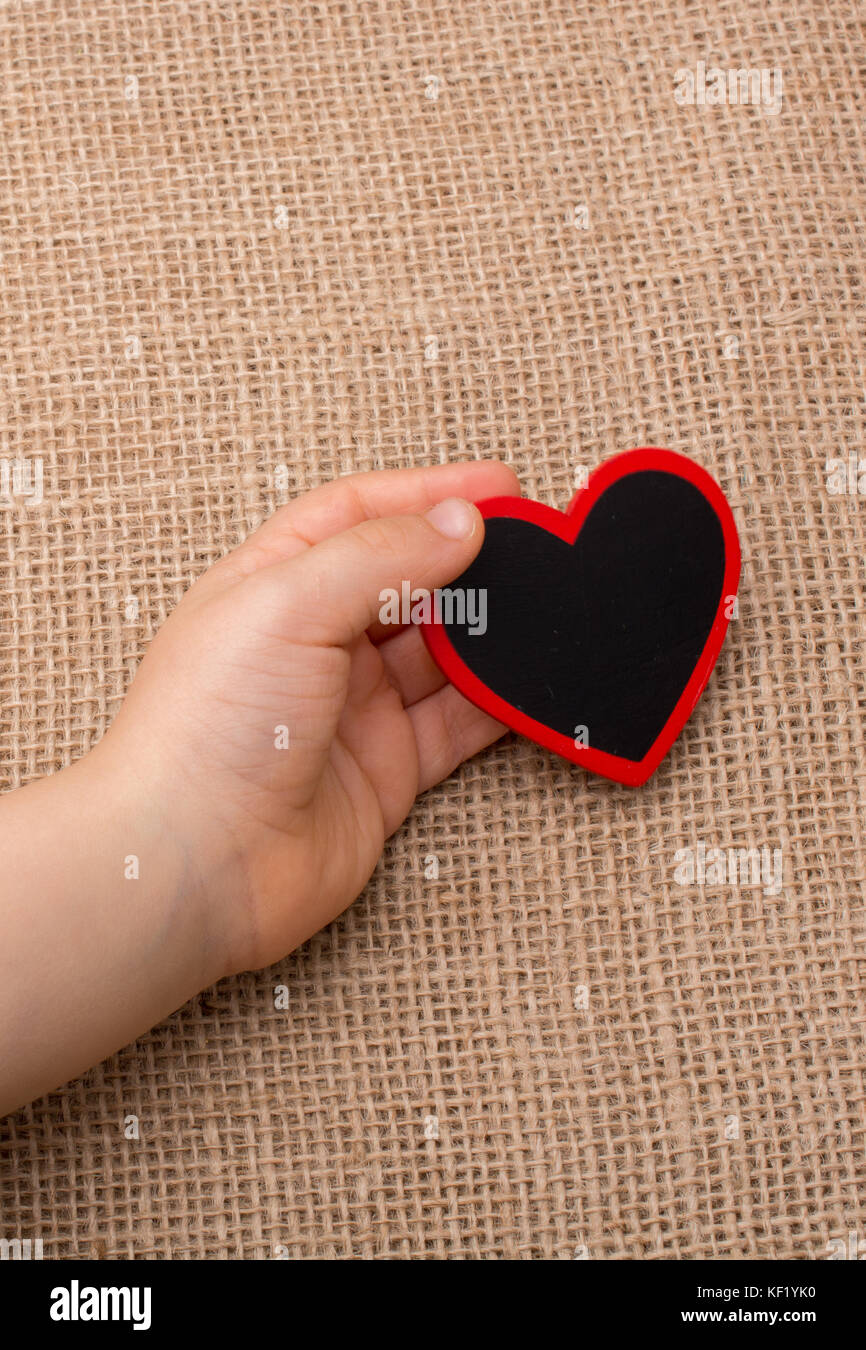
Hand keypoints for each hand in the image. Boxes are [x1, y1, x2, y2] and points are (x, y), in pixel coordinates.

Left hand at [100, 461, 520, 974]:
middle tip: (539, 546)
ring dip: (492, 634)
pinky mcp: (384, 771)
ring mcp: (352, 709)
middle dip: (471, 564)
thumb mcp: (286, 605)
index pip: (359, 515)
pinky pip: (457, 726)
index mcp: (274, 585)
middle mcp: (313, 643)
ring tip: (552, 608)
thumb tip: (459, 521)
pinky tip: (535, 683)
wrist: (195, 865)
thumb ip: (379, 557)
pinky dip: (499, 706)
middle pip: (409, 583)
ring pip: (442, 655)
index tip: (500, 486)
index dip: (427, 494)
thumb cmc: (207, 727)